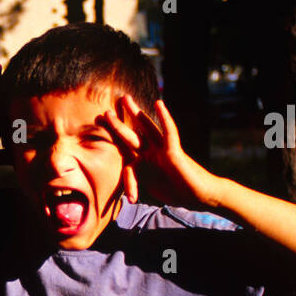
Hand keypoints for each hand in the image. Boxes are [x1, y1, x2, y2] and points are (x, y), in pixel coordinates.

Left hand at [103, 96, 222, 209]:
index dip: (111, 139)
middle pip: (132, 134)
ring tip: (125, 98)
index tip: (97, 130)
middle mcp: (152, 153)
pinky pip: (169, 132)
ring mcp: (162, 150)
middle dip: (119, 122)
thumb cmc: (178, 192)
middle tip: (105, 109)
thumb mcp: (150, 187)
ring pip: (147, 128)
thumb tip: (121, 184)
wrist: (199, 196)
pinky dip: (164, 118)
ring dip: (136, 113)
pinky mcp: (174, 152)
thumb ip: (137, 181)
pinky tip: (159, 104)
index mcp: (144, 162)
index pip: (125, 148)